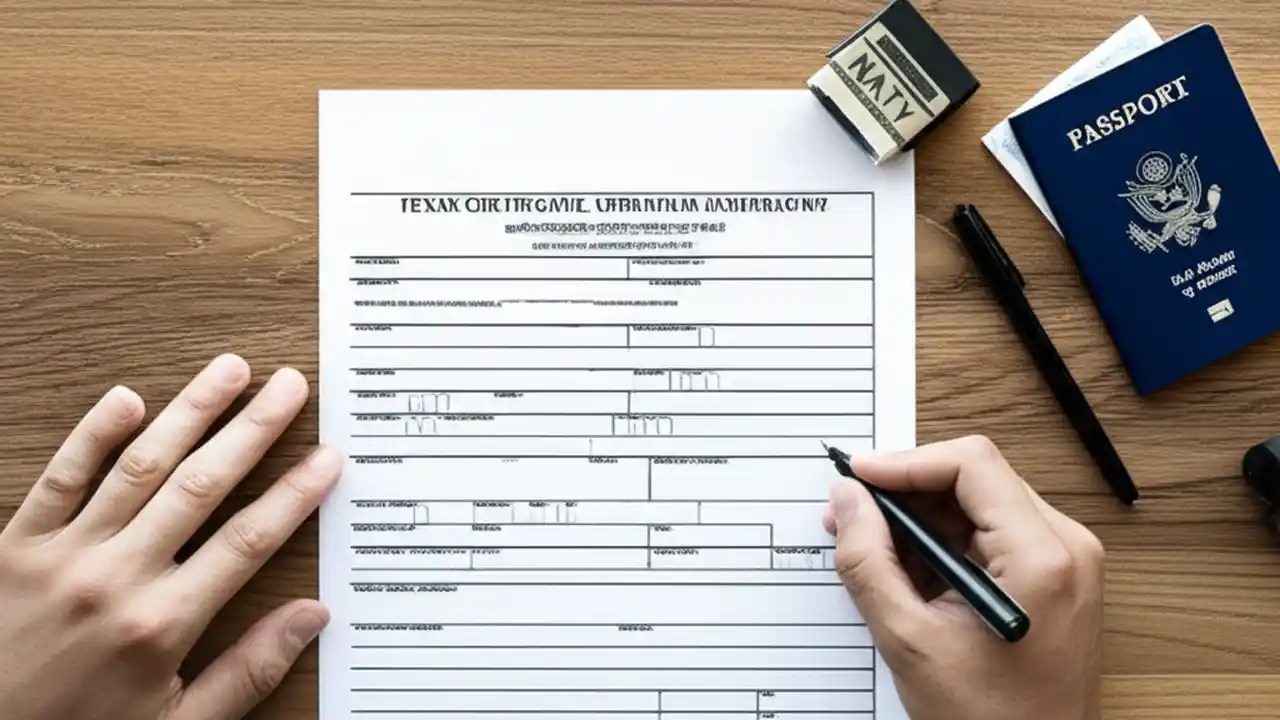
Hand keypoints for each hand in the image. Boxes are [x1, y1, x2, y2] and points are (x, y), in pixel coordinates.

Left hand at [0, 355, 341, 719]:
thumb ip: (248, 671)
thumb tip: (311, 618)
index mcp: (162, 623)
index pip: (249, 540)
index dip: (295, 494)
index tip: (328, 457)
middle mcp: (116, 578)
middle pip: (202, 485)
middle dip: (253, 430)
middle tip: (290, 386)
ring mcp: (63, 555)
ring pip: (140, 466)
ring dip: (190, 412)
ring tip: (230, 370)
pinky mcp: (14, 547)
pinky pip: (60, 477)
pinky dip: (92, 435)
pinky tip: (127, 398)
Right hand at [824, 436, 1102, 719]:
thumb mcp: (910, 640)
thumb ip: (870, 562)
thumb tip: (848, 502)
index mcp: (1042, 557)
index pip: (971, 465)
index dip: (905, 462)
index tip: (859, 476)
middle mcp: (1066, 548)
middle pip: (976, 480)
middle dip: (907, 490)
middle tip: (853, 511)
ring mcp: (1065, 563)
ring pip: (980, 505)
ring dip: (922, 517)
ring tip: (872, 545)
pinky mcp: (1053, 578)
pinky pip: (993, 535)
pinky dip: (945, 542)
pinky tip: (906, 569)